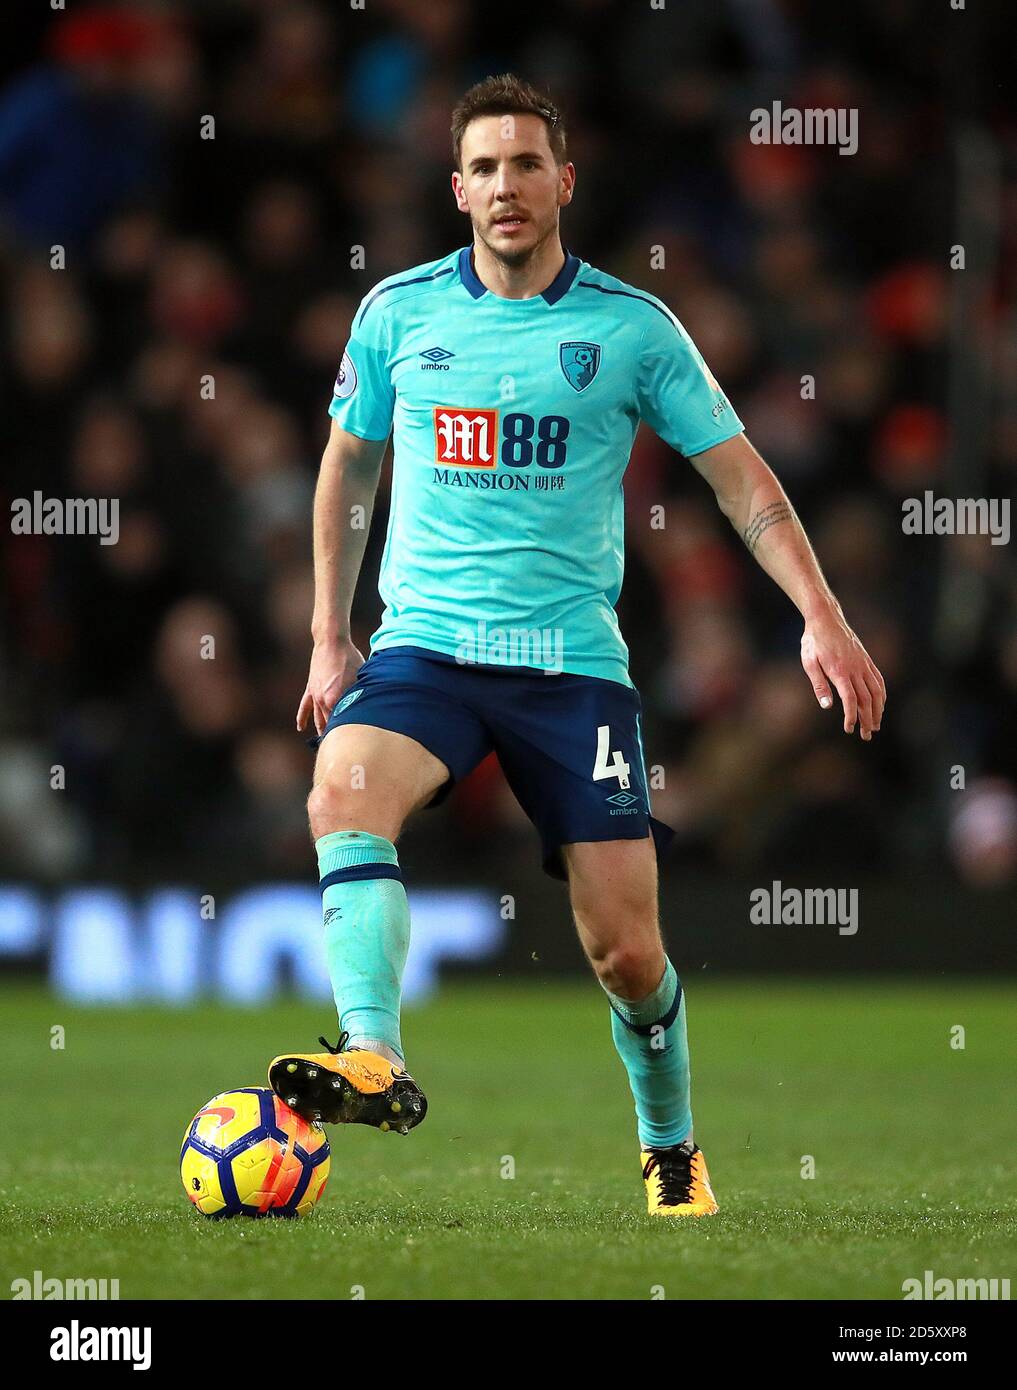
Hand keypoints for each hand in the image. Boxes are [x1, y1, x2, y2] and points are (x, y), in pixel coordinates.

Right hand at [296, 633, 365, 736]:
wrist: (331, 642)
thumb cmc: (349, 658)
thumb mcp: (361, 677)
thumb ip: (361, 694)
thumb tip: (371, 707)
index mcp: (336, 699)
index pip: (342, 723)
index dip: (349, 734)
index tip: (355, 744)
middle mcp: (323, 700)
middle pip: (329, 724)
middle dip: (336, 737)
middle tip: (342, 749)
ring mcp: (315, 695)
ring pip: (317, 719)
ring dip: (321, 730)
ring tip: (326, 743)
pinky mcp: (310, 689)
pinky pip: (304, 707)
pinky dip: (302, 718)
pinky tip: (301, 727)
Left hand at [801, 607, 885, 739]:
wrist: (826, 619)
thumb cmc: (813, 641)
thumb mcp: (809, 662)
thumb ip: (818, 684)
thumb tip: (827, 706)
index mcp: (839, 671)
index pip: (850, 699)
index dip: (852, 716)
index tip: (849, 729)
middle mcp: (855, 669)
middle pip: (866, 699)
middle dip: (867, 719)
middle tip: (866, 735)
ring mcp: (863, 664)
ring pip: (876, 691)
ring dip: (878, 710)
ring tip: (875, 725)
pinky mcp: (867, 660)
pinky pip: (879, 680)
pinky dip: (882, 694)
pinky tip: (881, 705)